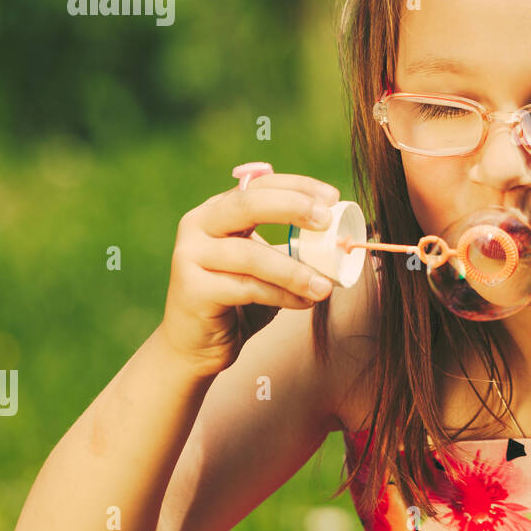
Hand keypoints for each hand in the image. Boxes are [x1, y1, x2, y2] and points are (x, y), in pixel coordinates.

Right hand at [159, 171, 341, 377]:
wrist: (196, 345)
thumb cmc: (238, 300)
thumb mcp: (266, 265)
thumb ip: (290, 246)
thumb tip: (341, 238)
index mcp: (218, 210)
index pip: (260, 185)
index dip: (298, 186)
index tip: (332, 198)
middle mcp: (198, 225)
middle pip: (247, 205)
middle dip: (292, 208)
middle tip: (326, 221)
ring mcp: (189, 255)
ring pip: (252, 256)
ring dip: (295, 271)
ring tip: (324, 287)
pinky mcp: (192, 289)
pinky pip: (247, 288)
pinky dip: (282, 295)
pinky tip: (304, 303)